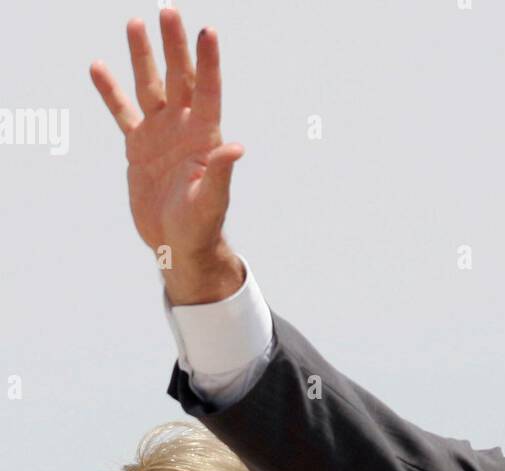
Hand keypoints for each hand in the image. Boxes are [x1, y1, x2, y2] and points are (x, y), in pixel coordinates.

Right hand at [89, 8, 244, 302]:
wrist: (179, 245)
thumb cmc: (201, 227)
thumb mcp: (211, 201)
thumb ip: (221, 173)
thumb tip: (236, 148)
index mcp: (204, 137)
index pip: (207, 91)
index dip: (207, 62)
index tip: (207, 31)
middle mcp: (183, 129)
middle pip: (178, 79)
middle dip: (174, 46)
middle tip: (169, 11)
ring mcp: (160, 135)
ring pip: (150, 87)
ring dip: (143, 57)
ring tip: (135, 24)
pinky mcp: (138, 147)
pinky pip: (122, 112)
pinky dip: (110, 92)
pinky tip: (99, 67)